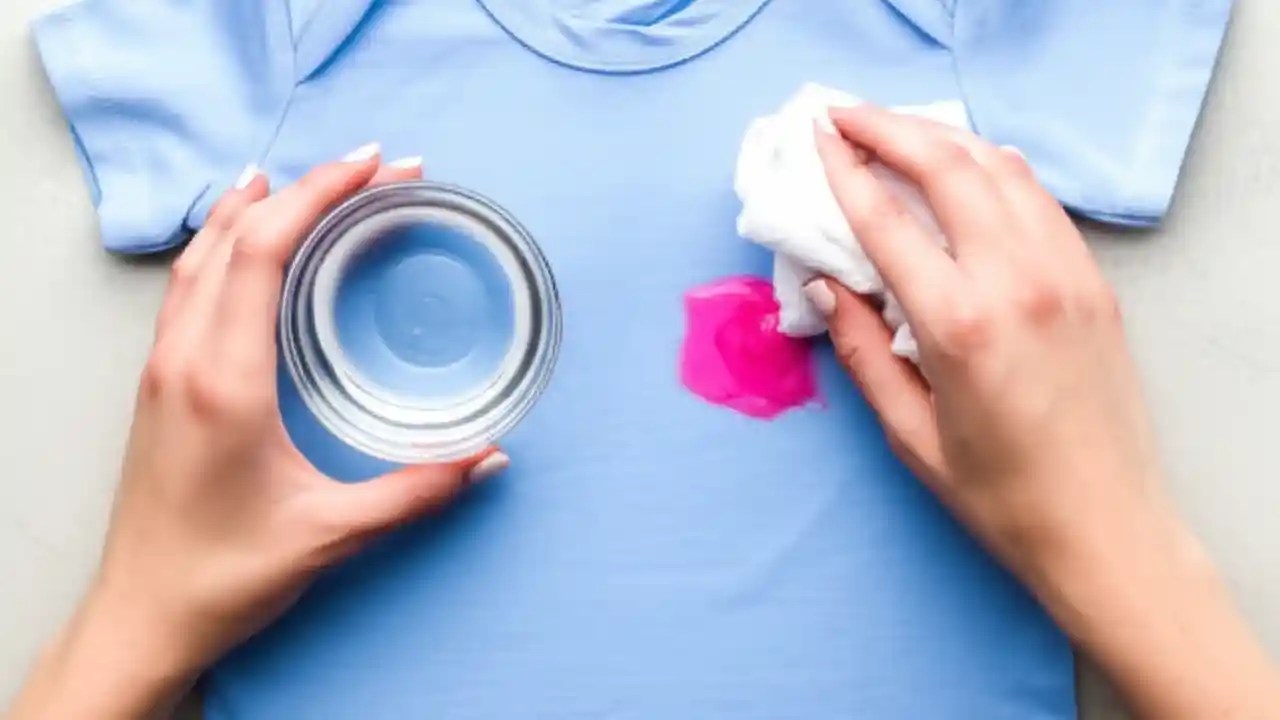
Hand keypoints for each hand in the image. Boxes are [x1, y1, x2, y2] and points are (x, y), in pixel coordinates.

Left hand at [8, 151, 504, 718]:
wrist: (141, 615)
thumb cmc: (224, 575)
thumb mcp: (330, 533)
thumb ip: (415, 492)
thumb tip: (488, 457)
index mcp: (223, 380)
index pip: (263, 251)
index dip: (319, 195)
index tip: (374, 165)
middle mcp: (183, 359)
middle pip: (234, 236)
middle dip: (306, 188)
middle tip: (374, 167)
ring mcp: (162, 368)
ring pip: (201, 254)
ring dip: (256, 207)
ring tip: (308, 179)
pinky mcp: (159, 384)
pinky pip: (188, 284)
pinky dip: (224, 242)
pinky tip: (245, 240)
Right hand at [811, 106, 1279, 718]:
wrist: (1106, 526)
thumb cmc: (1000, 495)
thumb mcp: (911, 433)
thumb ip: (863, 350)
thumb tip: (827, 286)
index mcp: (960, 325)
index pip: (889, 222)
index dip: (846, 173)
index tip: (818, 139)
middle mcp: (1017, 281)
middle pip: (948, 168)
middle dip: (888, 129)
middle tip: (844, 116)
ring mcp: (1064, 273)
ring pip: (1000, 168)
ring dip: (942, 137)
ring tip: (896, 131)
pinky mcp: (1092, 280)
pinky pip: (1038, 197)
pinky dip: (993, 167)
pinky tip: (965, 167)